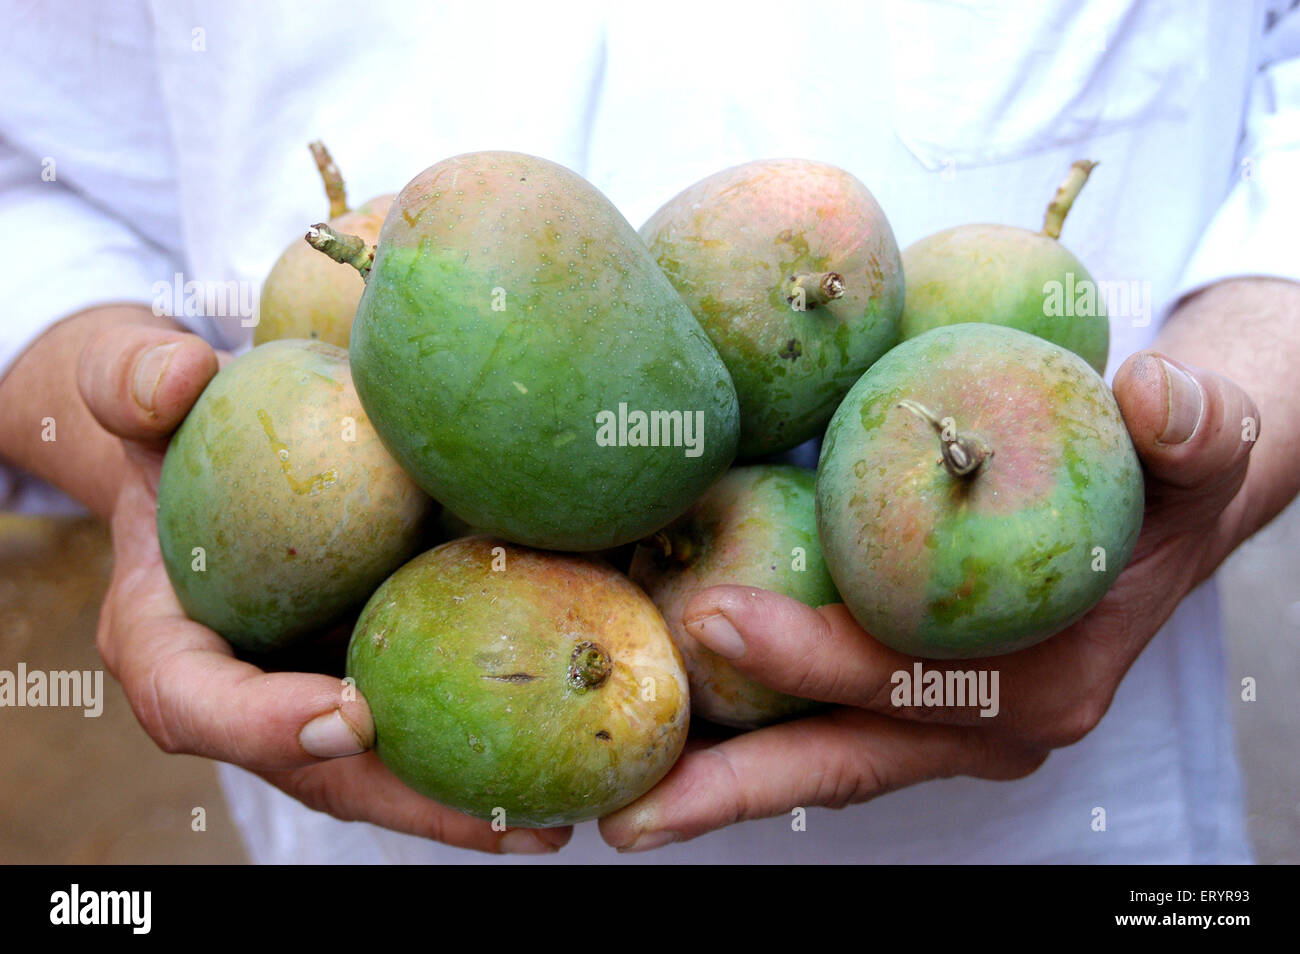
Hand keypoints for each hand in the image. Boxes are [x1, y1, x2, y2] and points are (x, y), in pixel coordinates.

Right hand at [80, 322, 569, 854]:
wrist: (200, 442)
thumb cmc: (164, 417)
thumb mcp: (128, 383)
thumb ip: (132, 379)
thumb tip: (181, 379)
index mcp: (168, 639)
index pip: (198, 703)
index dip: (265, 726)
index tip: (351, 718)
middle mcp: (245, 687)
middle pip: (316, 768)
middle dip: (405, 801)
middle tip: (504, 824)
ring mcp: (308, 686)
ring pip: (380, 764)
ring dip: (461, 801)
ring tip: (556, 820)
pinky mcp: (365, 666)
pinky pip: (423, 712)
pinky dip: (484, 739)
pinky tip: (569, 745)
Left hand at [599, 349, 1258, 851]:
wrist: (1153, 523)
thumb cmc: (1161, 484)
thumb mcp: (1198, 447)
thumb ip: (1191, 427)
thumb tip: (1154, 393)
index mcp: (1044, 682)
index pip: (914, 681)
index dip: (815, 656)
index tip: (713, 614)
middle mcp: (985, 727)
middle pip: (846, 760)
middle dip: (737, 789)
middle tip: (630, 813)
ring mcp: (938, 726)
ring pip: (818, 757)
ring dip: (720, 777)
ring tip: (619, 795)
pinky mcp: (903, 705)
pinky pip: (815, 724)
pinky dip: (741, 729)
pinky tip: (665, 716)